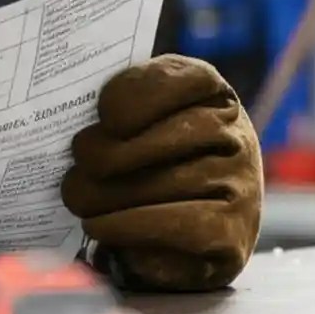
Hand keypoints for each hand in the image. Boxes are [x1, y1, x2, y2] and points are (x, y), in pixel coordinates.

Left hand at [61, 55, 261, 291]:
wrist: (186, 233)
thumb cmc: (146, 164)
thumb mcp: (135, 123)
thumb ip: (116, 108)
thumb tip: (73, 116)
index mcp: (211, 95)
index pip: (190, 79)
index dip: (145, 93)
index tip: (105, 115)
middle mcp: (235, 136)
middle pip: (174, 135)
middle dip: (111, 151)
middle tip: (78, 161)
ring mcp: (241, 186)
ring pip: (167, 184)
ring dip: (109, 194)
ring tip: (77, 198)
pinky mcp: (232, 235)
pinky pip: (176, 226)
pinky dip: (128, 226)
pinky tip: (98, 225)